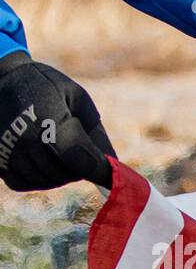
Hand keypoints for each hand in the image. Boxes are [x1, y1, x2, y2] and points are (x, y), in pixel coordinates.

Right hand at [0, 52, 114, 191]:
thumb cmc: (45, 86)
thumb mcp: (77, 98)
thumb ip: (96, 132)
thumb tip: (113, 164)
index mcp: (49, 121)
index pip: (82, 161)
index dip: (101, 171)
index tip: (111, 174)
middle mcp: (25, 140)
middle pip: (66, 174)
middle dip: (79, 166)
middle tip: (78, 148)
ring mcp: (6, 152)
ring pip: (46, 181)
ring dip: (59, 172)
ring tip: (57, 149)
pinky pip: (23, 182)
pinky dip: (36, 176)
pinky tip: (40, 158)